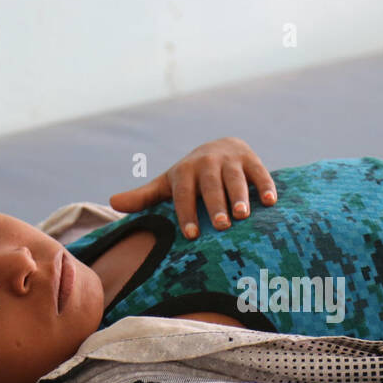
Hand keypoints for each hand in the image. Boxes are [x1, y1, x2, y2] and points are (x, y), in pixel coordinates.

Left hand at [108, 137, 277, 239]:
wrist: (219, 147)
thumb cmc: (190, 177)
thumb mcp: (168, 184)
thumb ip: (144, 196)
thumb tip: (112, 203)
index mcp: (184, 171)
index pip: (183, 194)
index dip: (186, 213)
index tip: (191, 235)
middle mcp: (207, 163)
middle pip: (211, 186)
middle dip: (215, 204)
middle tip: (222, 226)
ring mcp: (230, 160)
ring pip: (235, 178)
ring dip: (240, 196)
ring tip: (243, 215)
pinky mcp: (251, 160)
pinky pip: (260, 172)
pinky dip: (265, 185)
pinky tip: (270, 201)